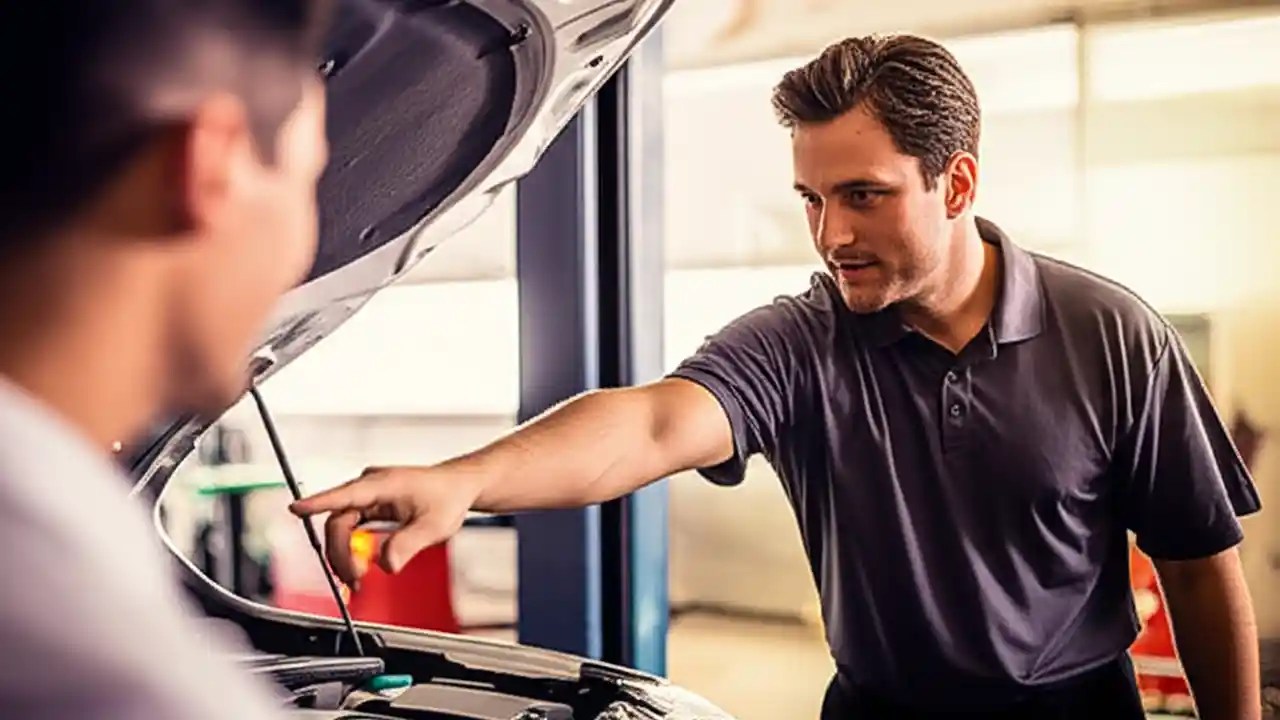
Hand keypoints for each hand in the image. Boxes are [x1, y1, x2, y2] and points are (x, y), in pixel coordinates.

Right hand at [289, 464, 483, 587]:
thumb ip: (408, 544)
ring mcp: (369, 496)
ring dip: (344, 553)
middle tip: (354, 579)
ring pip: (342, 526)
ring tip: (356, 578)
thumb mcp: (434, 525)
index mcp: (383, 484)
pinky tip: (358, 565)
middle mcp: (371, 487)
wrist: (458, 486)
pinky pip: (351, 527)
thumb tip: (385, 564)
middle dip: (339, 552)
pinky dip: (351, 548)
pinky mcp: (371, 505)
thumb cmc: (448, 496)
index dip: (318, 503)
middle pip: (338, 520)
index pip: (345, 495)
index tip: (296, 508)